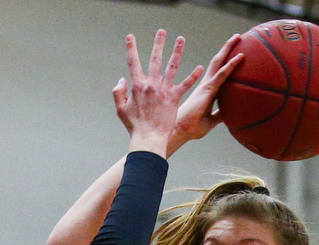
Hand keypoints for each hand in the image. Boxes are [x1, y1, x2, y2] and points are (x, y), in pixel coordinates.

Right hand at [114, 30, 200, 155]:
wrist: (148, 138)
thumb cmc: (134, 126)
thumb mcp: (120, 109)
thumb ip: (118, 92)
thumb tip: (122, 79)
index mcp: (137, 86)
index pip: (132, 62)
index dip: (131, 48)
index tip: (130, 36)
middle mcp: (151, 84)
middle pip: (155, 59)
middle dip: (158, 44)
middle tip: (161, 31)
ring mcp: (164, 90)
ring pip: (172, 66)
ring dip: (177, 51)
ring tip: (181, 39)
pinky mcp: (174, 98)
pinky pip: (185, 84)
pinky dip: (193, 76)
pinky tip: (200, 67)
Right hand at [168, 34, 243, 154]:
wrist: (181, 131)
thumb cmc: (192, 128)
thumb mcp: (211, 121)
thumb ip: (220, 115)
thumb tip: (230, 114)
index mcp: (207, 91)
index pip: (219, 73)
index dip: (227, 62)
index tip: (236, 53)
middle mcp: (206, 85)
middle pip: (218, 62)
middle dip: (227, 49)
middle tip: (237, 36)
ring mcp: (206, 85)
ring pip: (219, 63)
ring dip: (229, 49)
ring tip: (237, 36)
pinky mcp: (207, 89)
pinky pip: (221, 75)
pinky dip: (231, 65)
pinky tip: (240, 57)